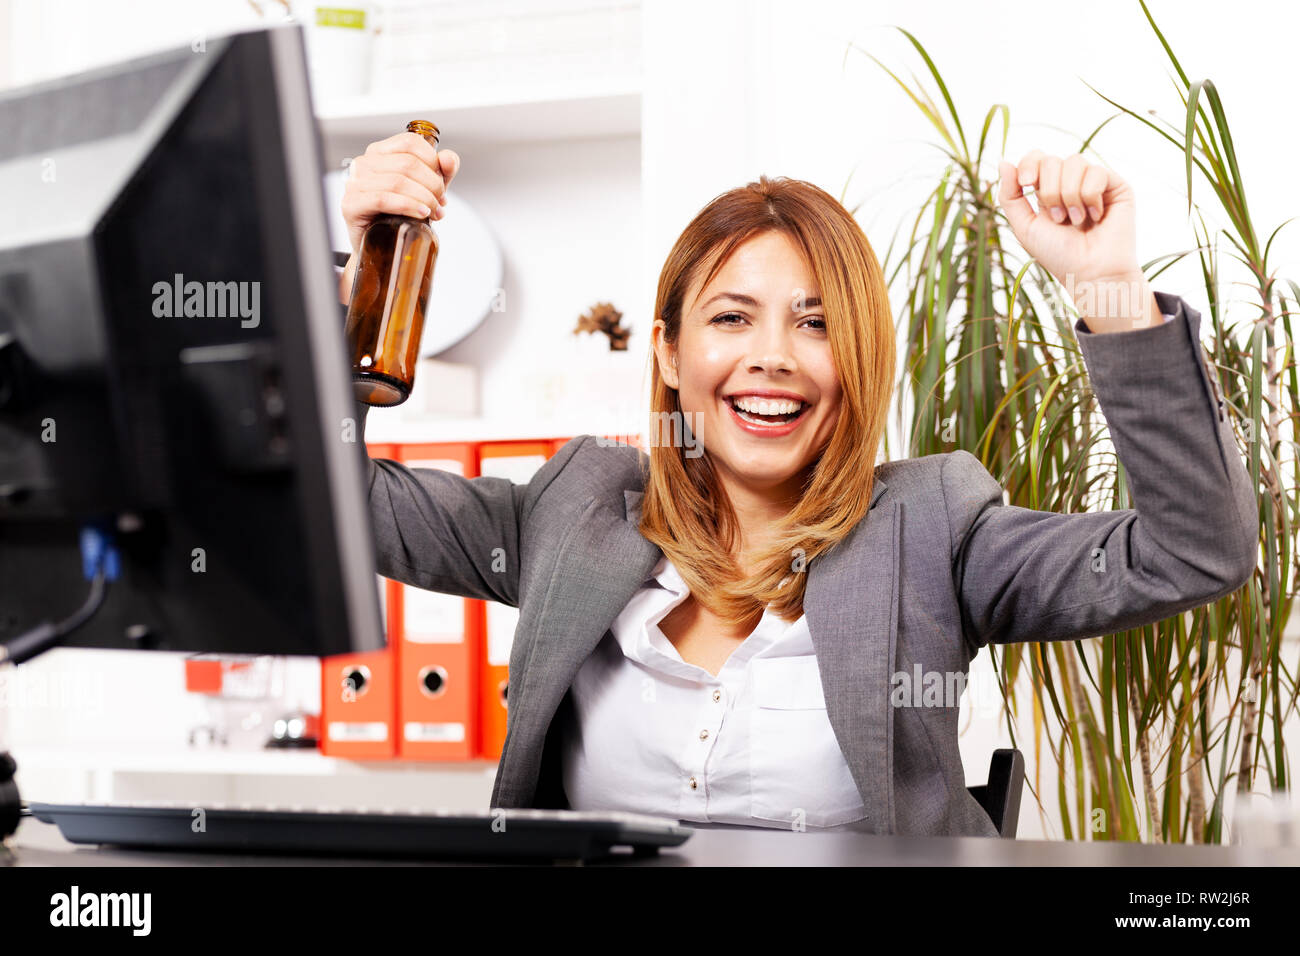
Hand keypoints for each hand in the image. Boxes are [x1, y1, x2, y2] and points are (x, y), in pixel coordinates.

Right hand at [341, 132, 459, 254]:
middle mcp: (363, 163)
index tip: (441, 183)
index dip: (433, 161)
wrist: (383, 249)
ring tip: (434, 212)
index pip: (410, 142)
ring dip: (424, 198)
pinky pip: (383, 199)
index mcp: (380, 152)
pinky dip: (407, 206)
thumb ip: (442, 171)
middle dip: (432, 185)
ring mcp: (354, 183)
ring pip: (398, 181)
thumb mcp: (428, 189)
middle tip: (440, 204)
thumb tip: (448, 159)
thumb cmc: (402, 215)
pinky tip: (421, 214)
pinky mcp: (350, 205)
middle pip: (408, 164)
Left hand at [997, 151, 1158, 330]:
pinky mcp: (1116, 185)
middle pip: (1051, 160)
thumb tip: (1003, 161)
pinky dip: (1090, 197)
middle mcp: (1070, 182)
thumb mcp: (1024, 226)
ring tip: (1076, 221)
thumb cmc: (1058, 254)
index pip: (1036, 158)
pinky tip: (1096, 216)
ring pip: (1074, 161)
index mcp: (1047, 189)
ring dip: (1069, 196)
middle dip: (1050, 191)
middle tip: (1058, 218)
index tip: (1027, 183)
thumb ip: (1010, 196)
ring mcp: (1093, 182)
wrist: (1090, 271)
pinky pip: (1097, 171)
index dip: (1029, 164)